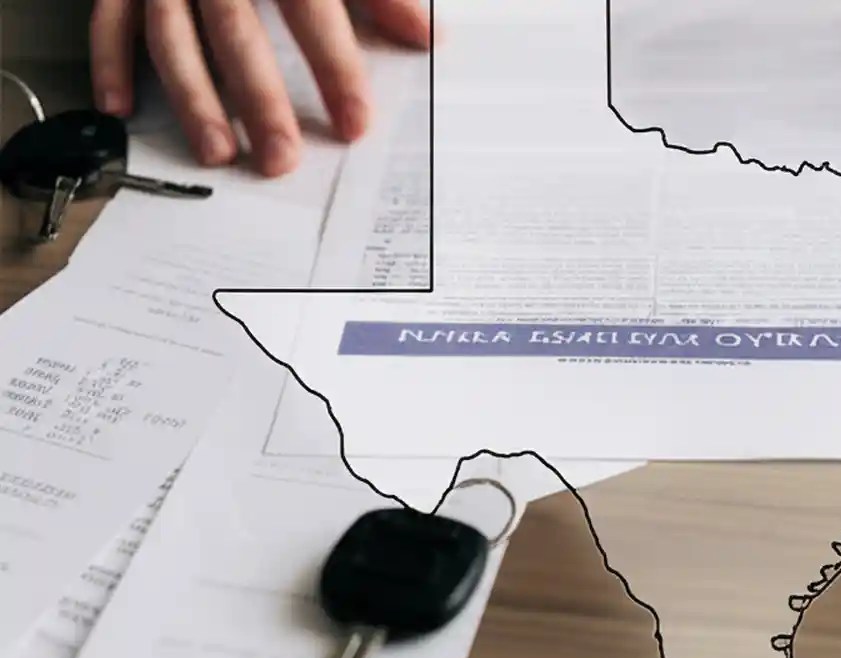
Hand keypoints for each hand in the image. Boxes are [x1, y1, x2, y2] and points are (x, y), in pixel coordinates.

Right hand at [90, 0, 431, 176]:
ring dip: (193, 97)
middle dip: (260, 99)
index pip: (312, 8)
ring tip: (218, 150)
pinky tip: (121, 107)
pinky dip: (110, 61)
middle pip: (236, 31)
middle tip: (282, 156)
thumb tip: (427, 36)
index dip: (336, 66)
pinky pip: (108, 16)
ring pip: (171, 33)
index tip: (357, 121)